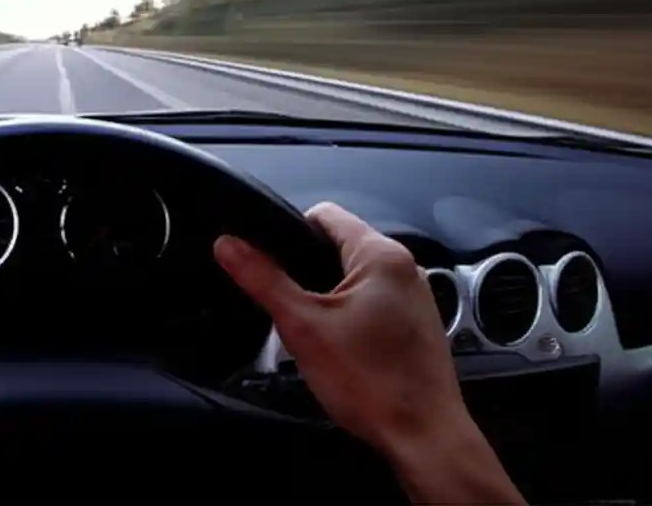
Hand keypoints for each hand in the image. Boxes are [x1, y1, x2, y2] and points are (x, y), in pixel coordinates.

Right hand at [214, 202, 522, 504]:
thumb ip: (262, 279)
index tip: (267, 262)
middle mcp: (404, 268)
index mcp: (380, 254)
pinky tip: (340, 348)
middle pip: (338, 247)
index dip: (287, 231)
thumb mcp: (303, 327)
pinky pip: (372, 303)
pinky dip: (349, 316)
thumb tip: (227, 244)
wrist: (423, 437)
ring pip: (353, 278)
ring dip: (328, 297)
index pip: (323, 215)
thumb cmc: (370, 381)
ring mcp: (415, 296)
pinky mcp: (416, 324)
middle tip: (288, 306)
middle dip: (306, 271)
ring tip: (312, 331)